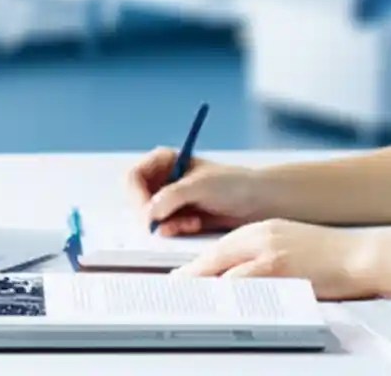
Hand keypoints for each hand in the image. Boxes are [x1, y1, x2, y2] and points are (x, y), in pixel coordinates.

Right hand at [126, 147, 266, 235]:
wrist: (257, 202)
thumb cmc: (233, 184)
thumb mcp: (201, 186)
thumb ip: (172, 197)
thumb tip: (148, 213)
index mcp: (164, 160)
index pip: (133, 178)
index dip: (137, 197)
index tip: (148, 214)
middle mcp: (163, 178)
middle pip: (136, 200)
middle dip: (152, 215)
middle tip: (167, 225)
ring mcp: (168, 199)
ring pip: (148, 218)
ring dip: (166, 225)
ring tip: (189, 223)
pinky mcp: (177, 217)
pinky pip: (162, 229)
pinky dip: (175, 231)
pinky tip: (194, 226)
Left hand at [171, 218, 377, 300]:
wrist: (360, 254)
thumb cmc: (331, 254)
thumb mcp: (290, 244)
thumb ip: (263, 255)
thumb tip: (237, 277)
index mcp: (263, 229)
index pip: (220, 247)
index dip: (199, 265)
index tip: (184, 279)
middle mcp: (261, 236)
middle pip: (215, 257)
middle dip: (192, 276)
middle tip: (175, 292)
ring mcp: (269, 251)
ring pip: (223, 270)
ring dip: (205, 287)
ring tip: (189, 302)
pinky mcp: (278, 267)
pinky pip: (243, 282)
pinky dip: (227, 293)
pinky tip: (218, 303)